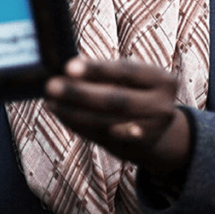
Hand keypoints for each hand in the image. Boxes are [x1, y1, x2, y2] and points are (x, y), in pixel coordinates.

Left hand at [44, 57, 190, 182]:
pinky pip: (99, 135)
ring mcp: (149, 132)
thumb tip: (68, 65)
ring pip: (105, 122)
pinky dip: (77, 124)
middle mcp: (162, 108)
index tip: (68, 66)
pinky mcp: (132, 149)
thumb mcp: (132, 78)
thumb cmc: (136, 92)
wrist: (158, 131)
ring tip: (50, 101)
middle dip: (80, 93)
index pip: (127, 72)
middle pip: (116, 100)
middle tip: (51, 85)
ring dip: (73, 111)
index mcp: (163, 81)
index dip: (97, 69)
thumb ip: (105, 72)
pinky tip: (61, 113)